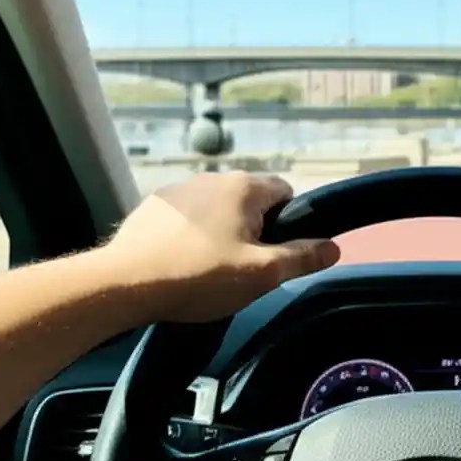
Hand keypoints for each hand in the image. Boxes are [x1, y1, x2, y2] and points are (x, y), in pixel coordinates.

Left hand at [105, 172, 339, 322]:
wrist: (125, 284)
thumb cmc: (200, 277)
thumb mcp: (262, 275)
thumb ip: (302, 258)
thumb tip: (335, 247)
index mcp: (243, 187)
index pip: (286, 192)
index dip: (288, 225)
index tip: (275, 255)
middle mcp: (212, 177)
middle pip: (250, 201)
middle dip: (253, 230)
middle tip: (243, 269)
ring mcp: (178, 189)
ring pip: (216, 208)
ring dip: (220, 230)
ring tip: (208, 269)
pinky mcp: (151, 206)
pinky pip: (186, 217)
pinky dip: (189, 234)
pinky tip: (179, 263)